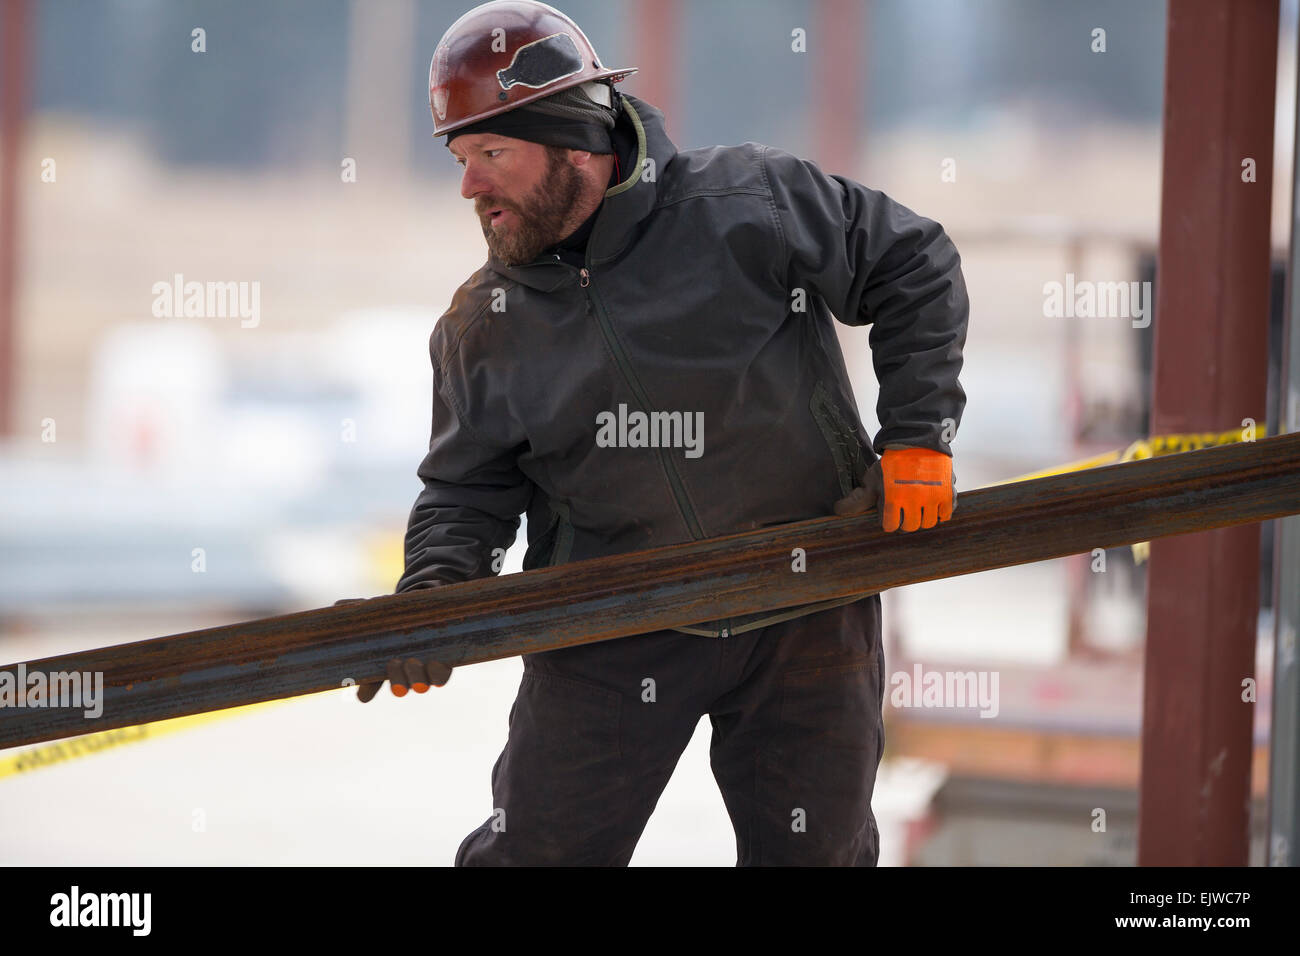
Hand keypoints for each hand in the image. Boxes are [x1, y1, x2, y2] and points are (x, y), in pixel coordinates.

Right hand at [333, 598, 453, 701]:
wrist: (421, 610)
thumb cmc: (388, 615)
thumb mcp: (371, 611)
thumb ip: (354, 609)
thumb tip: (337, 606)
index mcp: (378, 668)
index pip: (368, 689)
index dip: (366, 692)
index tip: (364, 692)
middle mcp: (401, 674)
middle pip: (399, 688)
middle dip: (396, 680)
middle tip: (392, 663)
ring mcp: (422, 671)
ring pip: (420, 684)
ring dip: (416, 677)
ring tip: (410, 661)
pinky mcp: (442, 664)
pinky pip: (441, 676)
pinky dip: (437, 672)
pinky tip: (433, 662)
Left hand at [833, 447, 955, 531]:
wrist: (917, 442)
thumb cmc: (891, 463)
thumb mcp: (871, 480)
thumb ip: (856, 500)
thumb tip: (837, 511)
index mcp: (892, 498)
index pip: (889, 526)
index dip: (888, 521)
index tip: (889, 514)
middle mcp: (913, 500)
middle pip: (909, 527)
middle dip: (905, 522)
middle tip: (904, 512)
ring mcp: (932, 497)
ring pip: (928, 523)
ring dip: (922, 518)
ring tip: (919, 509)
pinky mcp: (948, 493)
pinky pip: (946, 514)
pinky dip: (941, 512)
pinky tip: (934, 505)